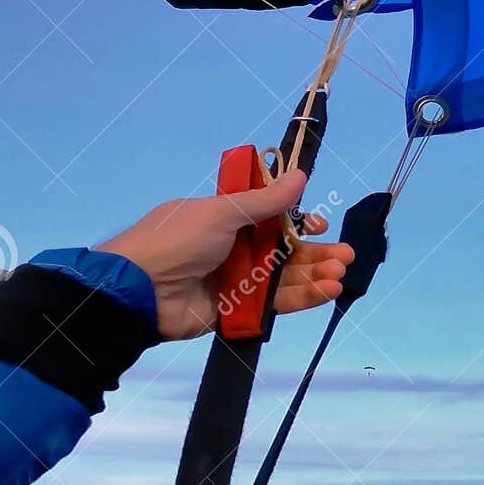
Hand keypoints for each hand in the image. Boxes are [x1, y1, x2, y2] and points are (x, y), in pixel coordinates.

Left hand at [97, 170, 354, 340]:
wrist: (139, 291)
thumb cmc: (177, 240)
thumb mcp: (222, 212)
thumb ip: (266, 201)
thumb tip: (299, 174)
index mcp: (227, 220)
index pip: (272, 220)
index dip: (298, 223)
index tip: (319, 226)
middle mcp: (234, 249)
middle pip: (285, 251)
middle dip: (316, 253)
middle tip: (344, 256)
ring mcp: (236, 281)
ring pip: (285, 277)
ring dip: (315, 274)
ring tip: (339, 274)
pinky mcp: (237, 310)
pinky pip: (275, 303)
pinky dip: (302, 297)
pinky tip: (326, 291)